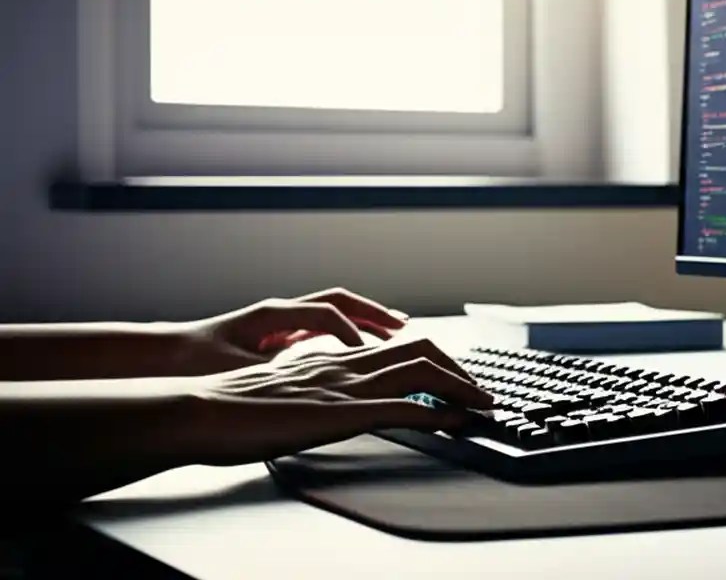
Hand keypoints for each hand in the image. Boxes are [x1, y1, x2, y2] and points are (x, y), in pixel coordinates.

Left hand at [166, 288, 409, 375]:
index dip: (351, 331)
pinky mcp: (280, 337)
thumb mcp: (237, 369)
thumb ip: (275, 369)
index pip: (325, 314)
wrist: (165, 358)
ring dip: (366, 321)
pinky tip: (363, 349)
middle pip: (339, 302)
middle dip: (374, 314)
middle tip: (404, 327)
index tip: (368, 352)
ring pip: (335, 313)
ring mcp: (282, 323)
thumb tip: (308, 376)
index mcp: (273, 315)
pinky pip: (325, 329)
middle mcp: (282, 312)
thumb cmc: (197, 362)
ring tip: (395, 332)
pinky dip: (349, 334)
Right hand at [179, 338, 492, 466]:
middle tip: (479, 390)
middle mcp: (343, 365)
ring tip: (483, 403)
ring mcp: (344, 386)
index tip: (451, 376)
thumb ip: (306, 394)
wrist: (197, 410)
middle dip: (456, 368)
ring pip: (420, 370)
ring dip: (459, 386)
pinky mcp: (341, 411)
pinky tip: (458, 421)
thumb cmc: (226, 410)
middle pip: (417, 350)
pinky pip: (403, 406)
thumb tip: (320, 407)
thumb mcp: (279, 395)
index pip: (392, 349)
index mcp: (328, 360)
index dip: (428, 358)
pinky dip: (439, 412)